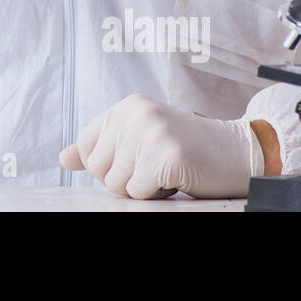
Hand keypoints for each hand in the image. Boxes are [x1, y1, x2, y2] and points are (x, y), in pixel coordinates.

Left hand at [58, 94, 265, 198]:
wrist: (237, 153)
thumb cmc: (187, 149)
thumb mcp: (139, 139)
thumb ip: (102, 146)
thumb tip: (64, 158)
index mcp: (126, 106)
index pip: (86, 147)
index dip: (109, 165)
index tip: (137, 159)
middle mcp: (135, 114)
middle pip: (98, 169)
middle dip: (125, 178)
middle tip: (156, 166)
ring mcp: (151, 133)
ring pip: (117, 185)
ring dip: (143, 188)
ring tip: (168, 170)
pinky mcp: (166, 157)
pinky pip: (139, 193)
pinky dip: (157, 195)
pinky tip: (178, 178)